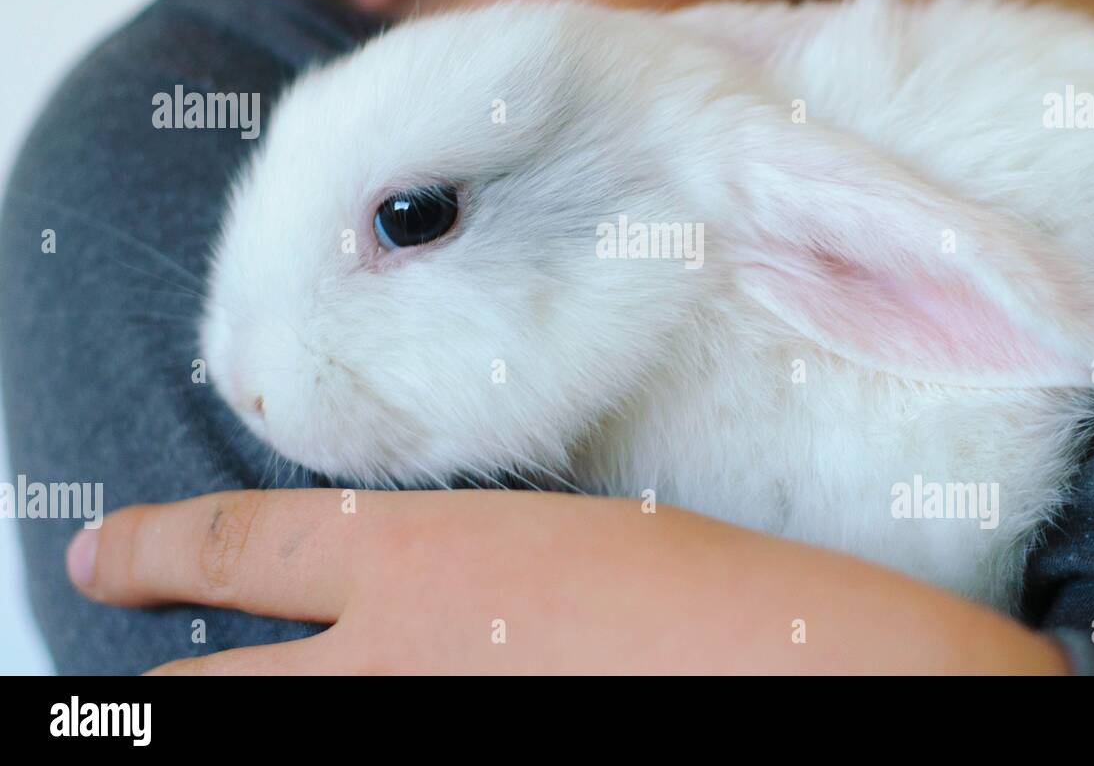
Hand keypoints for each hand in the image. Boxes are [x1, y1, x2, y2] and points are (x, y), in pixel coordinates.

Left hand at [67, 488, 1066, 673]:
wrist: (794, 675)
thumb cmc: (699, 596)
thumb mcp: (552, 547)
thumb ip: (440, 580)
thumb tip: (382, 607)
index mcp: (416, 560)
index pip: (236, 542)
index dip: (154, 550)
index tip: (104, 556)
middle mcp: (383, 662)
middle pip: (195, 697)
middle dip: (151, 696)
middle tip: (122, 696)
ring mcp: (404, 734)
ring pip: (253, 743)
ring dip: (229, 727)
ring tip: (212, 713)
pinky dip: (323, 745)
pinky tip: (362, 726)